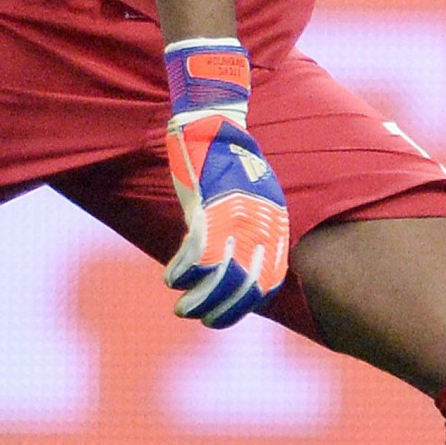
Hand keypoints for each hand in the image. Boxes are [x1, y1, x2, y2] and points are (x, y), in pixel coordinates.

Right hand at [161, 39, 289, 328]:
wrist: (213, 126)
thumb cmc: (230, 163)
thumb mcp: (255, 197)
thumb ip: (253, 228)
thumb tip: (242, 261)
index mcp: (273, 225)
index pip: (270, 280)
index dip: (247, 303)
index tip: (228, 313)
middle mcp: (258, 225)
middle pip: (245, 285)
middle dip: (222, 311)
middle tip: (202, 318)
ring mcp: (233, 218)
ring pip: (219, 277)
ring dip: (199, 299)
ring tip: (183, 309)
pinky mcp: (207, 209)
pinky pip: (195, 254)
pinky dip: (182, 271)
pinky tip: (172, 277)